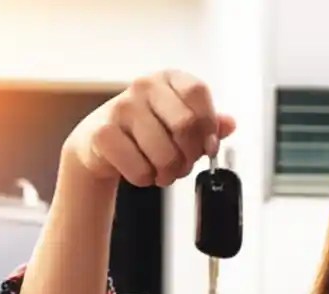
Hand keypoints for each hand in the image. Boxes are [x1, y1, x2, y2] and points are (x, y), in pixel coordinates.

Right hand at [63, 69, 236, 187]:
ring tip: (163, 172)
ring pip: (164, 154)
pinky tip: (141, 171)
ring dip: (169, 173)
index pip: (198, 92)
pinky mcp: (104, 134)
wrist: (98, 143)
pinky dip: (146, 179)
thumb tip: (230, 124)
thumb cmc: (145, 132)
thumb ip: (206, 123)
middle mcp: (144, 86)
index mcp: (168, 78)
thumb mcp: (177, 120)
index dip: (208, 123)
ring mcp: (121, 108)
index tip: (208, 145)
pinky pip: (140, 170)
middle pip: (185, 124)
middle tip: (184, 165)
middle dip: (190, 155)